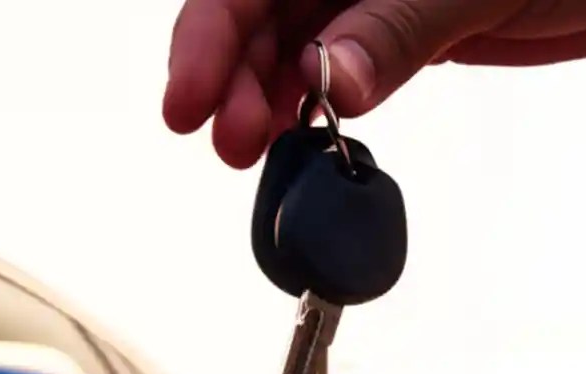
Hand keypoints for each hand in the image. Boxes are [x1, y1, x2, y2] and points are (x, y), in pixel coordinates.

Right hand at [164, 0, 585, 167]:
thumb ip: (395, 28)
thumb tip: (325, 81)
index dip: (210, 32)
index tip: (190, 102)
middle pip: (256, 8)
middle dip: (232, 75)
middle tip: (231, 142)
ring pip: (285, 42)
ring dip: (262, 98)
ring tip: (256, 147)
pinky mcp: (388, 24)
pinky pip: (325, 63)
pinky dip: (305, 101)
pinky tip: (296, 132)